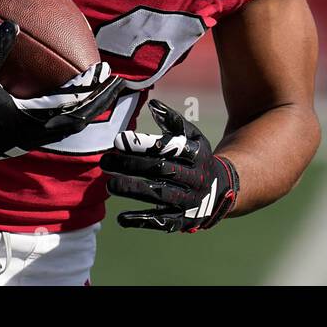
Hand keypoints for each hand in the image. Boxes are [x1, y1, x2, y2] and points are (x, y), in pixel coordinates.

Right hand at [0, 21, 122, 172]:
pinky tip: (71, 103)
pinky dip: (71, 115)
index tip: (106, 73)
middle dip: (100, 100)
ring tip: (100, 92)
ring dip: (88, 108)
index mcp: (33, 122)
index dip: (93, 91)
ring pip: (72, 126)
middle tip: (117, 82)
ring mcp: (34, 139)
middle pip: (81, 119)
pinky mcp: (27, 140)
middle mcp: (38, 134)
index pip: (74, 106)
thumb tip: (9, 23)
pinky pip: (58, 129)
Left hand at [100, 99, 239, 231]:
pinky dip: (141, 220)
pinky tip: (121, 218)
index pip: (169, 147)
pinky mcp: (183, 220)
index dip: (144, 144)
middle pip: (161, 170)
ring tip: (110, 185)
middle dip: (131, 165)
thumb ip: (173, 122)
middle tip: (106, 161)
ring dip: (133, 190)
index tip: (118, 140)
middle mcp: (196, 177)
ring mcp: (190, 201)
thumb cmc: (197, 158)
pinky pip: (162, 221)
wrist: (221, 190)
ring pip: (160, 195)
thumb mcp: (192, 137)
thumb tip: (153, 105)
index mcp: (197, 154)